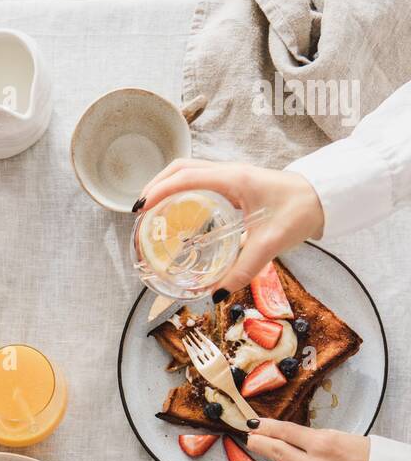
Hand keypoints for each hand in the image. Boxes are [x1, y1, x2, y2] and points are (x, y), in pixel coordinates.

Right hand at [136, 160, 323, 292]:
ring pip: (188, 171)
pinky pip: (200, 181)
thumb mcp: (271, 243)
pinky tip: (179, 213)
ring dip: (167, 186)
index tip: (141, 210)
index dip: (160, 192)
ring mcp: (231, 176)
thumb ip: (244, 267)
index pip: (186, 177)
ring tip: (152, 211)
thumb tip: (216, 292)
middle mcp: (228, 173)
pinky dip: (182, 191)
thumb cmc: (299, 212)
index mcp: (233, 179)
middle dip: (156, 186)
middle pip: (180, 168)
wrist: (321, 198)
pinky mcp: (235, 184)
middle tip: (140, 211)